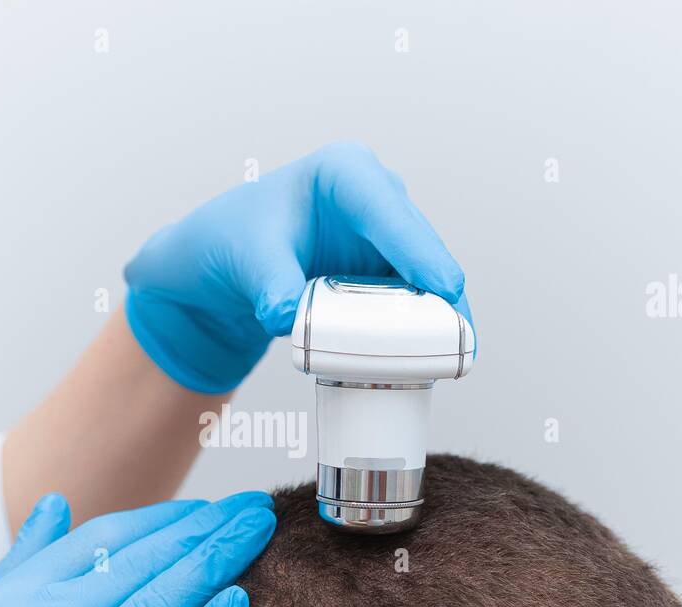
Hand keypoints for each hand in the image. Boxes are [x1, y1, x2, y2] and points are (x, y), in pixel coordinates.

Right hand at [0, 491, 275, 606]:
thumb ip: (22, 564)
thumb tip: (58, 503)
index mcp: (13, 599)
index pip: (105, 540)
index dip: (165, 518)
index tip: (209, 509)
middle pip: (139, 563)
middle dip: (204, 528)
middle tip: (253, 507)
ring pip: (155, 606)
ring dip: (215, 561)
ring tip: (257, 533)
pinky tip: (238, 605)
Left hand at [124, 141, 469, 393]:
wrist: (219, 264)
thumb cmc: (229, 240)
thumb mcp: (246, 259)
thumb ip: (270, 285)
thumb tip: (288, 318)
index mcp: (345, 173)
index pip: (389, 213)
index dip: (421, 252)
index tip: (445, 288)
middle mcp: (376, 198)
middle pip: (421, 248)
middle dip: (443, 293)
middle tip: (462, 342)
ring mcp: (385, 235)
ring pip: (427, 276)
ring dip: (442, 316)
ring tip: (459, 357)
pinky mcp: (385, 271)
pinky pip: (414, 299)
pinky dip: (425, 327)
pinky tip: (439, 358)